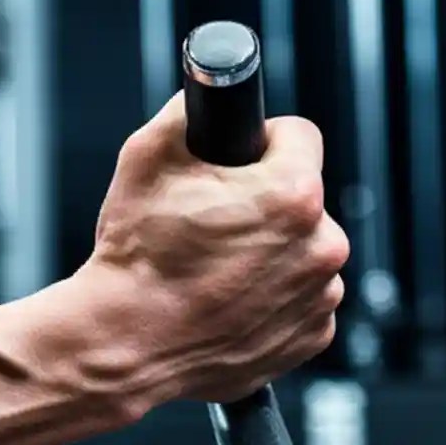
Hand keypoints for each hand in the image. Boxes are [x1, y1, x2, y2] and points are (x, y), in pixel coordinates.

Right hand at [83, 93, 347, 404]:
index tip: (237, 164)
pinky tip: (228, 300)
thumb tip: (205, 101)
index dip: (261, 143)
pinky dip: (272, 298)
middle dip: (265, 204)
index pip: (300, 135)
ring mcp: (319, 297)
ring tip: (216, 268)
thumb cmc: (136, 260)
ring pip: (302, 252)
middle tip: (214, 222)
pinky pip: (300, 301)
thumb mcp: (146, 157)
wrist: (124, 343)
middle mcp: (321, 247)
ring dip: (272, 253)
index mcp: (293, 194)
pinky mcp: (310, 337)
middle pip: (302, 200)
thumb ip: (187, 113)